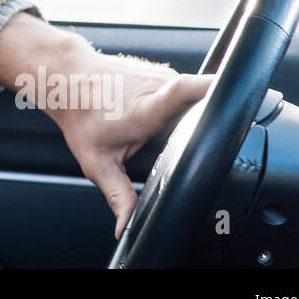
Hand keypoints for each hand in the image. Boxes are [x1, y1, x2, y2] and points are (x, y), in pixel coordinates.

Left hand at [0, 12, 212, 238]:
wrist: (66, 78)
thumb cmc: (81, 116)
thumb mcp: (98, 163)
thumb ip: (118, 196)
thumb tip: (125, 227)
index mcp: (146, 109)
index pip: (185, 91)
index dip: (211, 89)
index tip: (232, 95)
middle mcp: (158, 86)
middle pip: (200, 106)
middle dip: (202, 129)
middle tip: (177, 146)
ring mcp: (162, 74)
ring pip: (193, 101)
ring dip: (188, 119)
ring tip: (159, 131)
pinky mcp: (165, 71)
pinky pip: (184, 93)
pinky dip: (178, 108)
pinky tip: (158, 119)